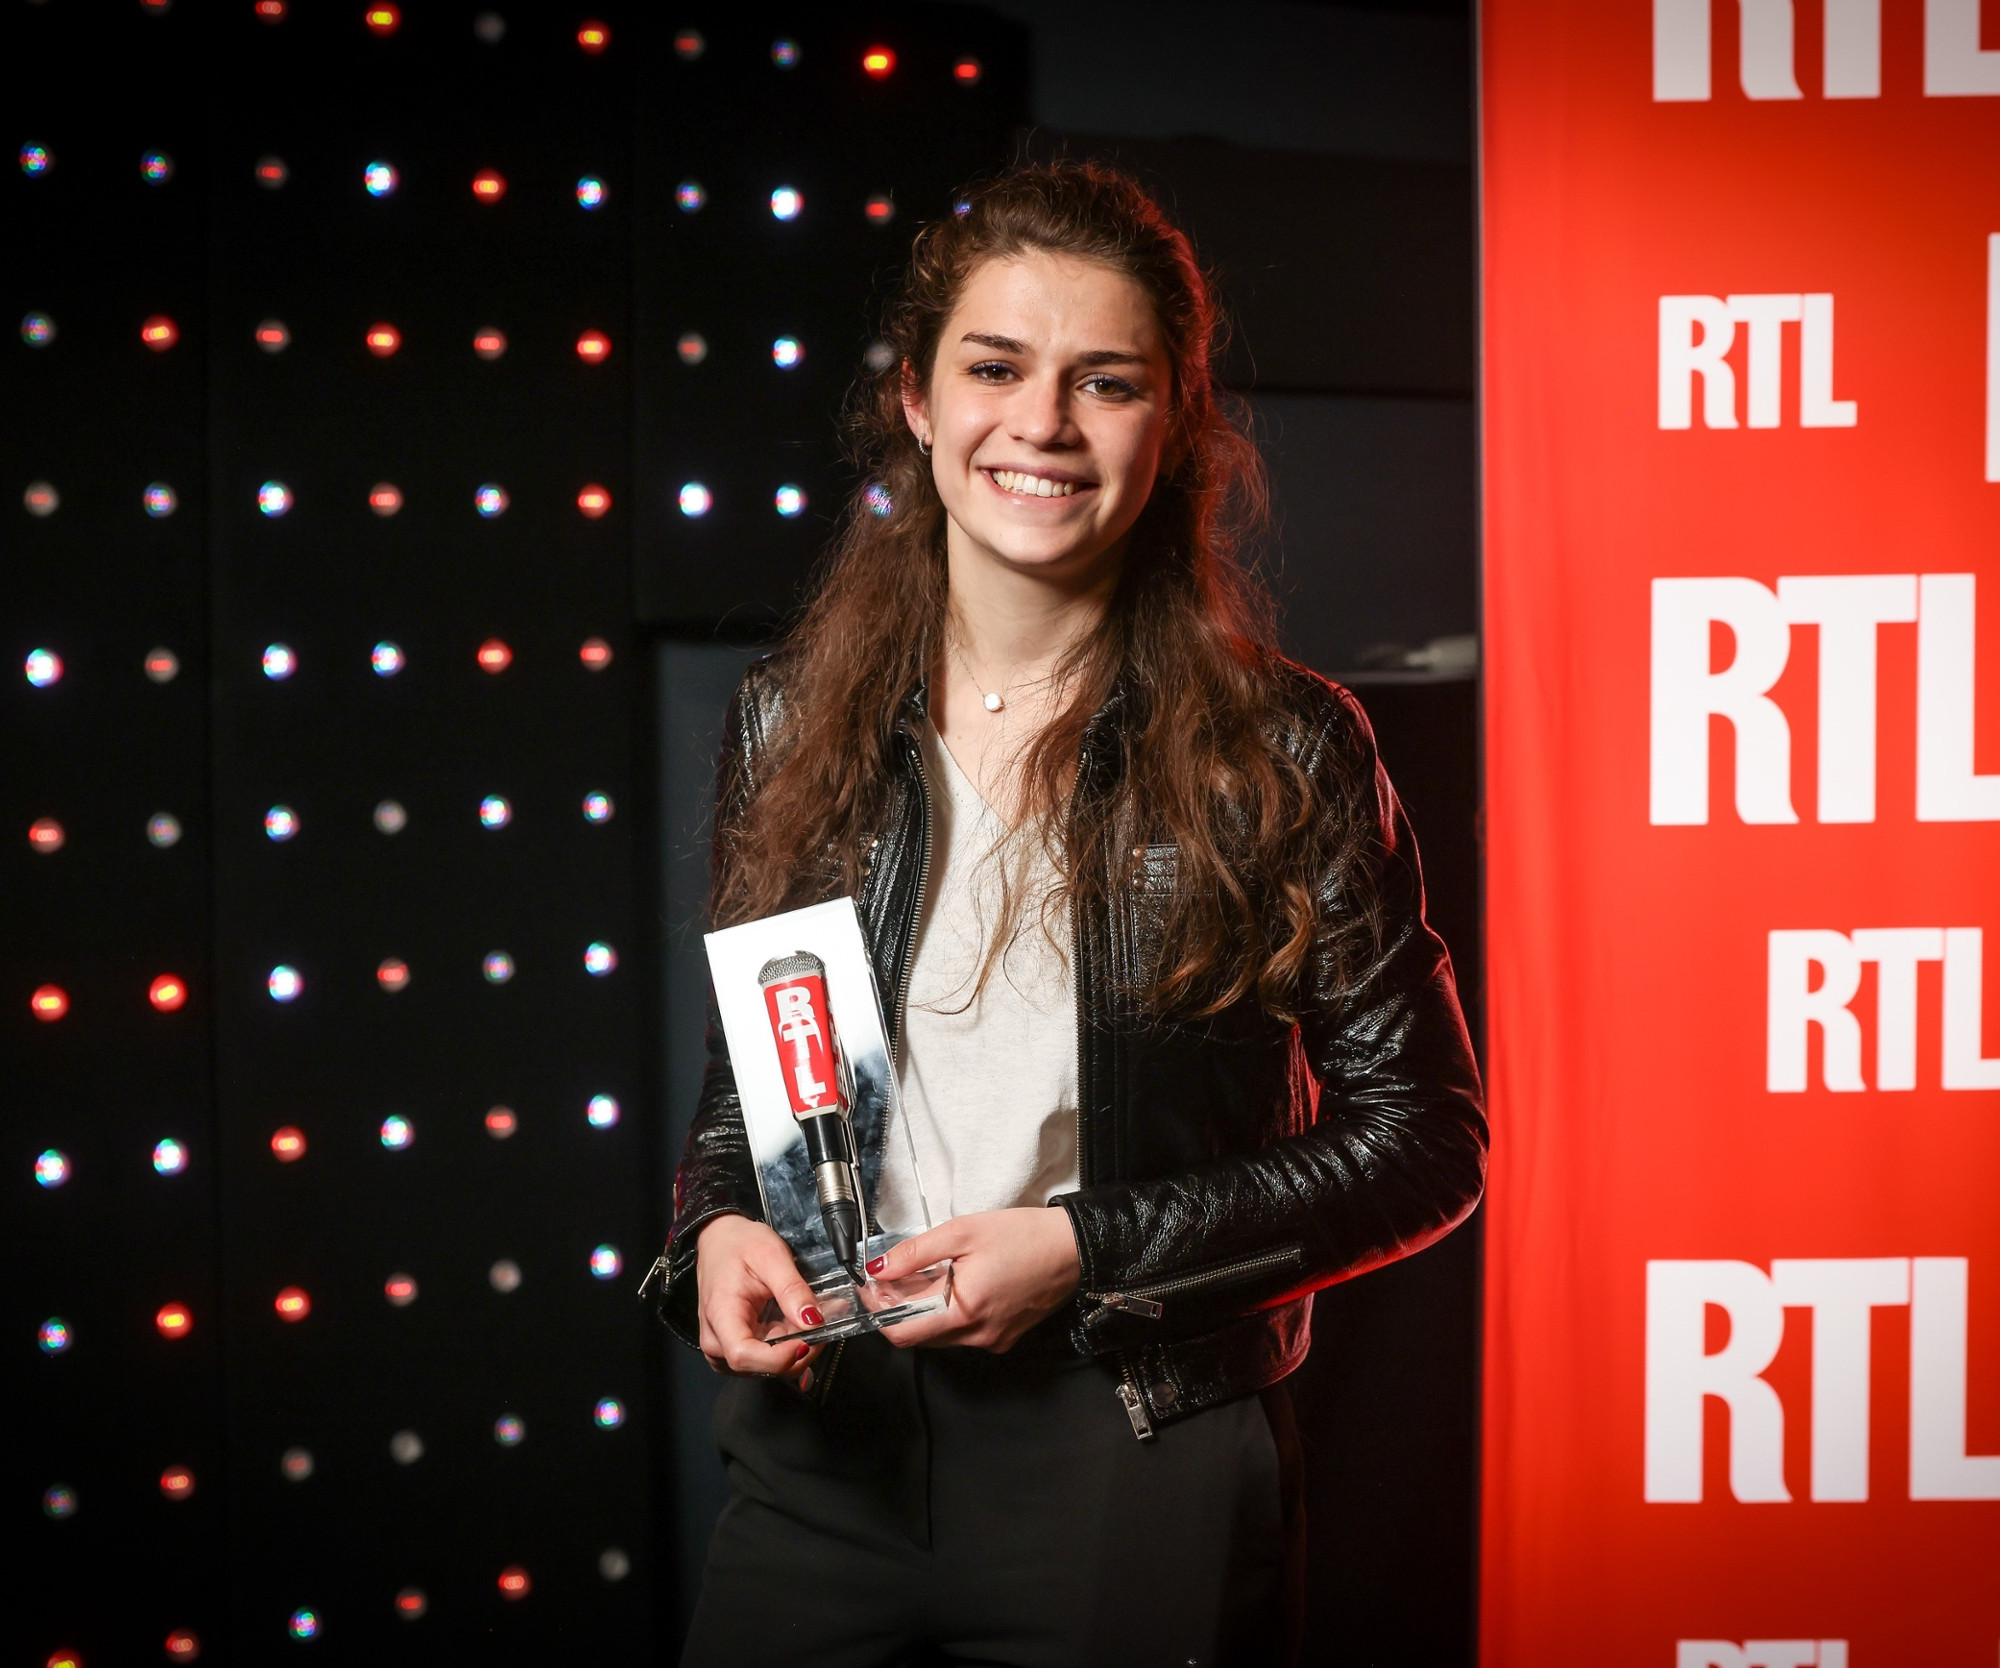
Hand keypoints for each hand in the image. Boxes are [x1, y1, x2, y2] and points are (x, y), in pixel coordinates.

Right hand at [694, 1213, 825, 1384]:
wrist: (719, 1240)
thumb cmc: (738, 1244)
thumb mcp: (770, 1255)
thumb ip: (792, 1288)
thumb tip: (813, 1320)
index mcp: (720, 1316)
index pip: (744, 1356)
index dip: (780, 1357)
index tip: (809, 1340)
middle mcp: (716, 1341)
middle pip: (761, 1366)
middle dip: (799, 1350)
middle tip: (825, 1321)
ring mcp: (725, 1348)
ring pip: (768, 1366)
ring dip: (797, 1347)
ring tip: (814, 1318)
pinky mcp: (736, 1347)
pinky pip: (766, 1357)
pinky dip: (788, 1344)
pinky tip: (800, 1323)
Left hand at [871, 1206, 1081, 1352]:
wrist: (1073, 1248)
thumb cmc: (1024, 1236)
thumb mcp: (962, 1232)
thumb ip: (915, 1253)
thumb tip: (878, 1269)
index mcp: (963, 1311)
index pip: (902, 1331)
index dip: (879, 1310)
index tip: (871, 1287)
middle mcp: (977, 1336)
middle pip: (918, 1335)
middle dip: (900, 1308)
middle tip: (897, 1275)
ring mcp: (992, 1341)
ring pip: (940, 1335)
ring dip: (925, 1310)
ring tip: (932, 1273)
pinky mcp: (1004, 1338)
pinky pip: (964, 1332)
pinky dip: (951, 1312)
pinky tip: (959, 1283)